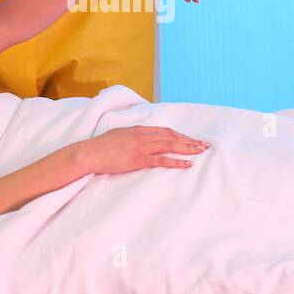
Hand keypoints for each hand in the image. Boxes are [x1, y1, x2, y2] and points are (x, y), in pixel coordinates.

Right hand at [67, 126, 209, 176]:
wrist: (89, 153)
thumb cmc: (101, 146)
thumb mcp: (119, 135)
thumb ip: (132, 135)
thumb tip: (141, 137)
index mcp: (139, 129)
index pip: (166, 131)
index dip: (180, 134)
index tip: (191, 139)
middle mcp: (143, 135)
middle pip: (172, 136)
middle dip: (189, 140)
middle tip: (203, 145)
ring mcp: (141, 147)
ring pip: (170, 145)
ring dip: (187, 148)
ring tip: (200, 151)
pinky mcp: (139, 159)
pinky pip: (162, 160)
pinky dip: (177, 161)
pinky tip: (187, 164)